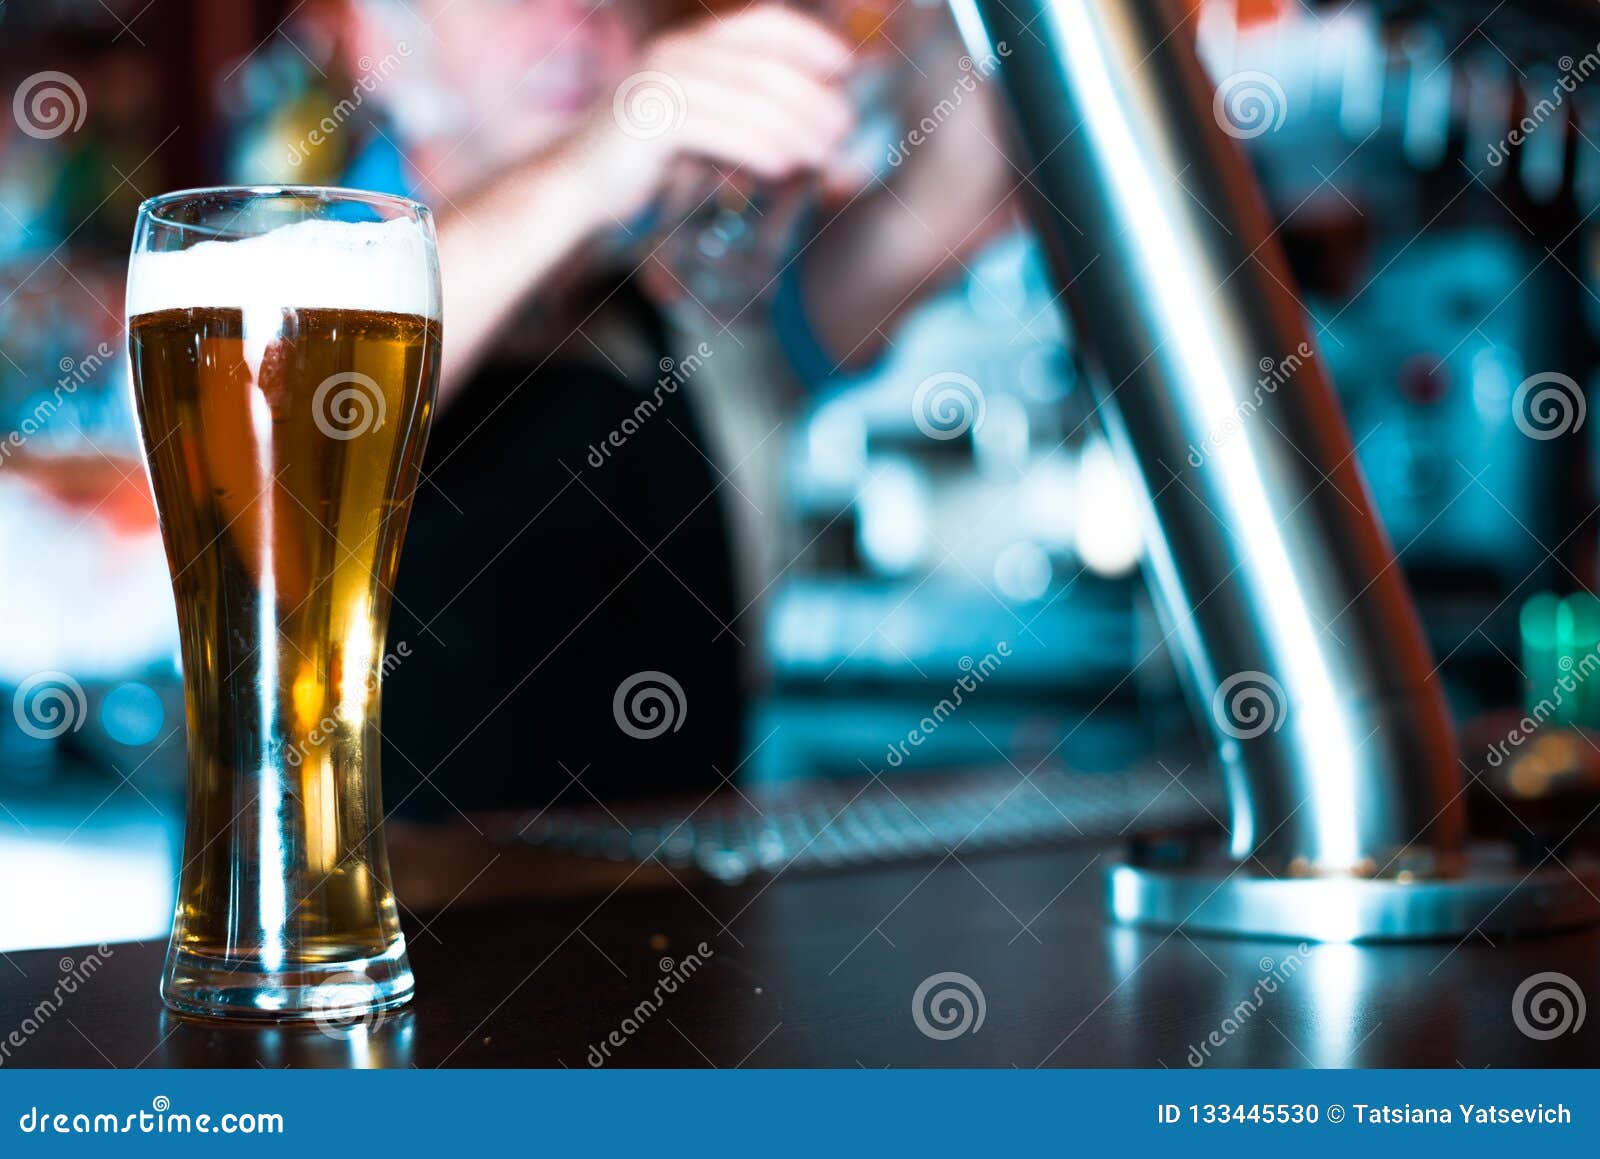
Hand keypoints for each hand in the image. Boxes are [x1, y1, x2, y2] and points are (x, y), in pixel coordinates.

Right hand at [571, 5, 856, 224]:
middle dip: (812, 98)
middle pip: (765, 67)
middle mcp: (677, 53)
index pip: (763, 22)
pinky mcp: (651, 122)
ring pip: (750, 100)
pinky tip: (782, 168)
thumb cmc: (646, 158)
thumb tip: (815, 126)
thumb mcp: (700, 123)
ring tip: (821, 156)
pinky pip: (720, 130)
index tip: (846, 68)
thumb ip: (744, 112)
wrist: (578, 184)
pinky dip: (758, 148)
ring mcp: (661, 84)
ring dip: (795, 128)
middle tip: (841, 130)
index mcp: (690, 44)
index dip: (810, 40)